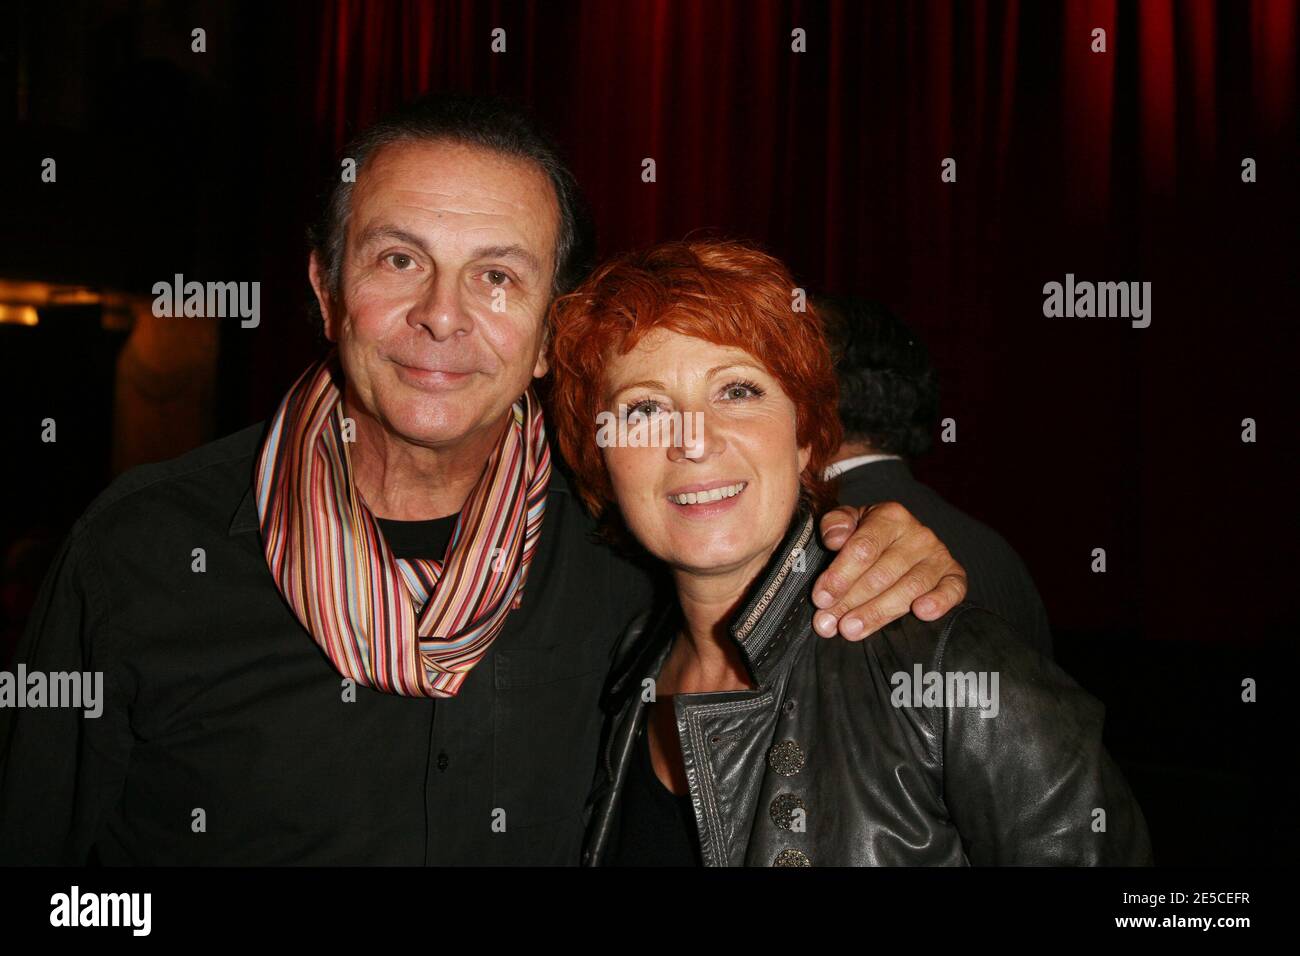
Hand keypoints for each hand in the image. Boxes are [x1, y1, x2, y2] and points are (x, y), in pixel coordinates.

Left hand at [812, 502, 966, 639]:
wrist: (903, 542)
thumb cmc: (868, 536)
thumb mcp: (848, 523)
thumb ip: (835, 525)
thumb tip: (834, 539)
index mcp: (890, 516)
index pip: (863, 548)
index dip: (840, 576)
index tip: (820, 598)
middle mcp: (918, 534)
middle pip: (882, 573)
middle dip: (851, 601)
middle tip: (828, 622)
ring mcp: (939, 555)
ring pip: (910, 588)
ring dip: (878, 612)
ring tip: (851, 629)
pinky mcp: (955, 576)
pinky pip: (952, 590)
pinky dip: (939, 601)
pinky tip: (921, 613)